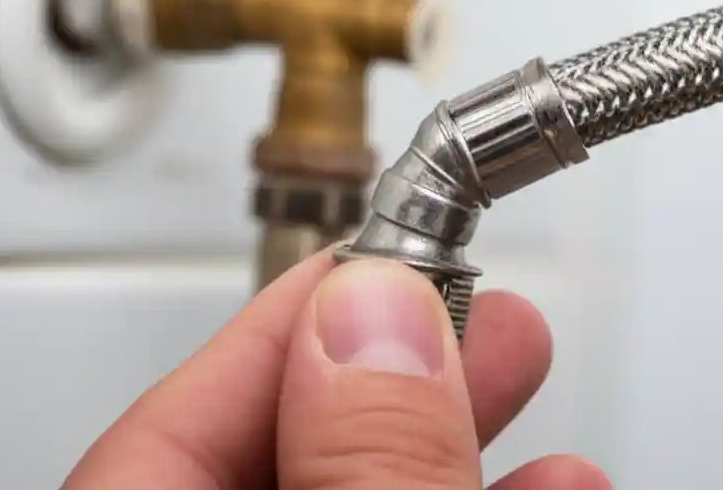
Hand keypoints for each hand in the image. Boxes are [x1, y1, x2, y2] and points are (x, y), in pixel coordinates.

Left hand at [62, 249, 608, 488]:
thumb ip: (368, 471)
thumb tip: (375, 317)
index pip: (165, 441)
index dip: (287, 326)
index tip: (390, 255)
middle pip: (271, 455)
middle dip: (397, 362)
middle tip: (481, 295)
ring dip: (455, 430)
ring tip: (532, 366)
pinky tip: (557, 478)